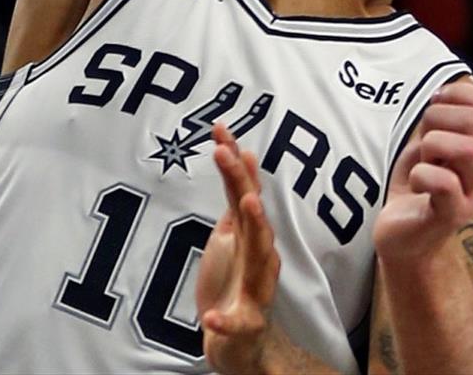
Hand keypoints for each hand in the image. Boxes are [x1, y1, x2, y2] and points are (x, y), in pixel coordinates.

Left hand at [197, 125, 281, 374]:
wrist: (241, 342)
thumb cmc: (236, 282)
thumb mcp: (233, 235)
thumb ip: (236, 198)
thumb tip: (241, 155)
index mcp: (252, 237)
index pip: (243, 193)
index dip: (234, 162)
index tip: (220, 130)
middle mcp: (260, 258)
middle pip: (254, 217)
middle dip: (244, 184)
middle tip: (229, 154)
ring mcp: (256, 291)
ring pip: (261, 261)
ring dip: (255, 232)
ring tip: (245, 206)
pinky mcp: (247, 324)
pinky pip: (237, 322)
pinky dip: (225, 320)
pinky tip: (210, 319)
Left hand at [373, 82, 472, 277]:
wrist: (402, 231)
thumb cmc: (421, 181)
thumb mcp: (435, 138)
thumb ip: (450, 113)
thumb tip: (462, 84)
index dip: (461, 94)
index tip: (436, 105)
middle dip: (437, 119)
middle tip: (425, 144)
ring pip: (467, 147)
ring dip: (431, 146)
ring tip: (424, 163)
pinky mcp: (454, 216)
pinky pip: (445, 182)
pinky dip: (421, 174)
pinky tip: (417, 184)